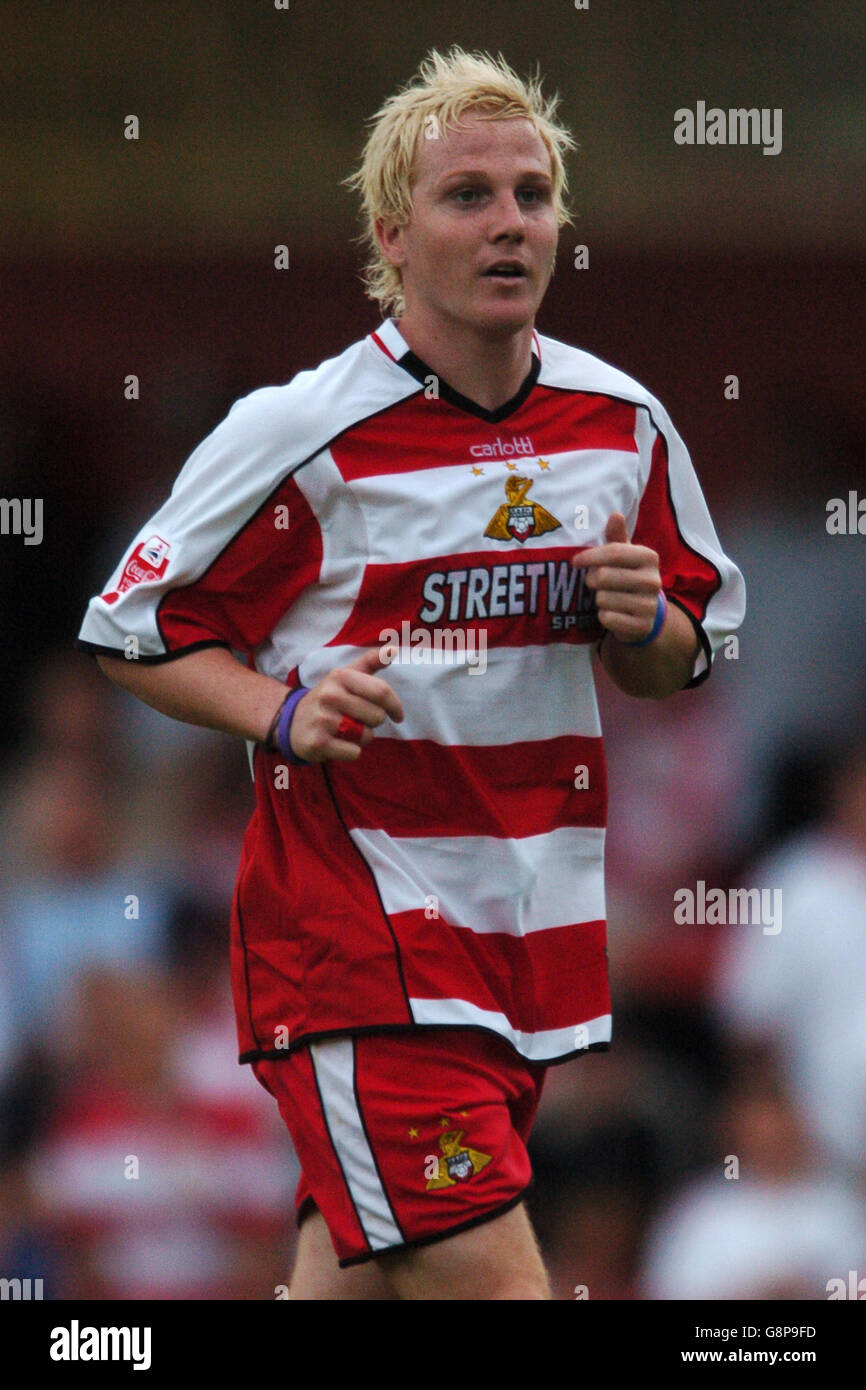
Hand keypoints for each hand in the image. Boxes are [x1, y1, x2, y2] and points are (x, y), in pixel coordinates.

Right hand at [289, 647, 403, 762]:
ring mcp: (322, 719)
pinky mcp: (318, 743)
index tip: (398, 716)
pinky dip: (350, 751)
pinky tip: (337, 743)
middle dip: (373, 722)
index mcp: (340, 676)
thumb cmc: (328, 698)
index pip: (382, 692)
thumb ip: (370, 662)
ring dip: (362, 737)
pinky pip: (354, 752)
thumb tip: (393, 649)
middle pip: (377, 716)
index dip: (396, 706)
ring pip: (366, 735)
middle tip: (357, 720)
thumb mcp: (345, 676)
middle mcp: (330, 695)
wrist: (292, 722)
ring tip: (346, 730)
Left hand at [574, 513, 661, 644]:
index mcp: (649, 557)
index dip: (590, 556)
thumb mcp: (624, 557)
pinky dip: (604, 616)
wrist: (646, 614)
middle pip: (604, 576)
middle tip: (594, 582)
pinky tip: (612, 613)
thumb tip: (615, 514)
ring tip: (607, 597)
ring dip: (598, 599)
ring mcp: (648, 605)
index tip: (575, 561)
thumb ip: (617, 537)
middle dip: (592, 580)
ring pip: (603, 599)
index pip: (614, 552)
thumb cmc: (628, 577)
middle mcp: (653, 580)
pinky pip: (607, 618)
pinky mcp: (641, 625)